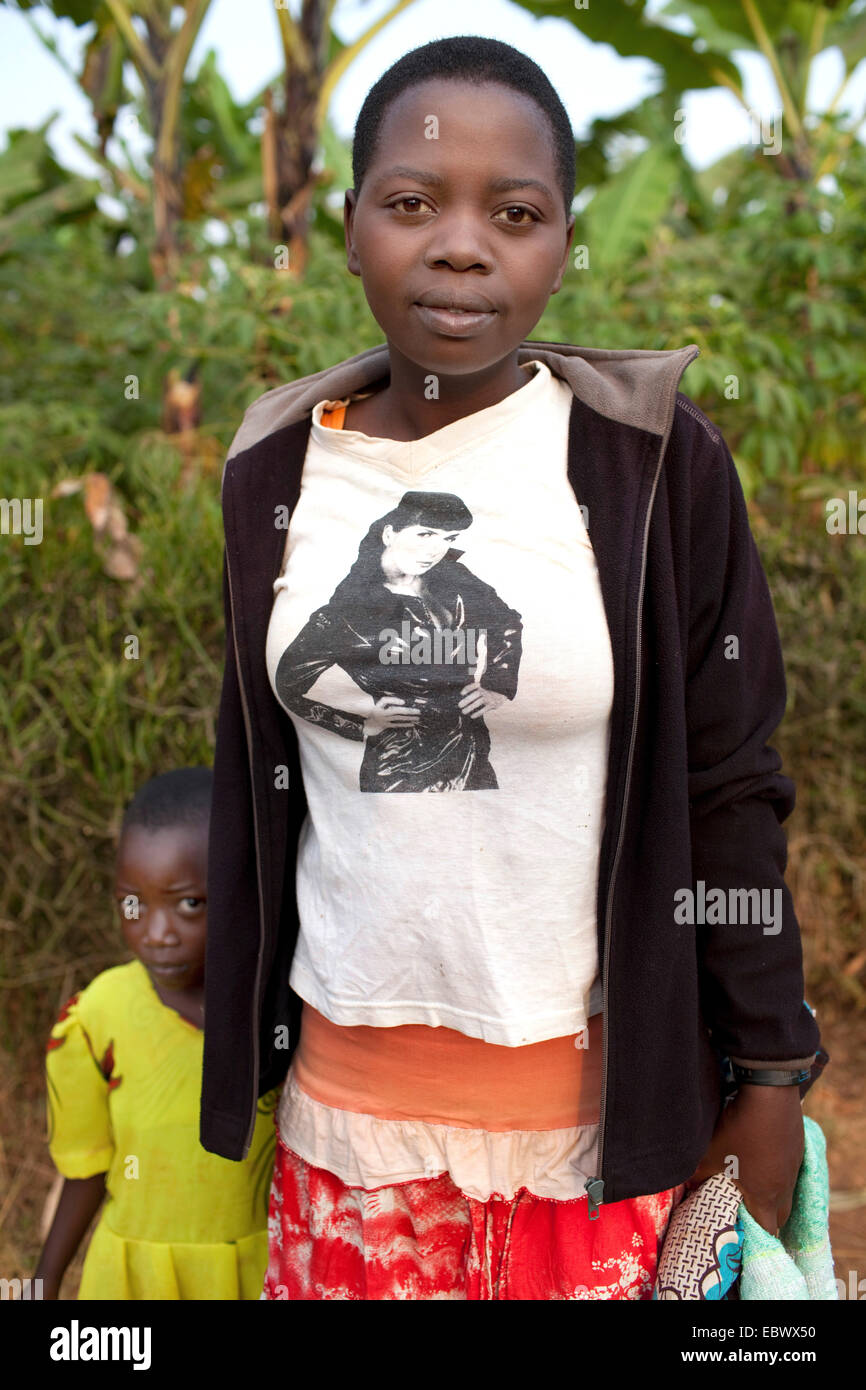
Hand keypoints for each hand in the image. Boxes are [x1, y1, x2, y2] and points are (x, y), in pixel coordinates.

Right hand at [363, 695, 419, 738]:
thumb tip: (403, 702)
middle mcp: (385, 716)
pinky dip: (405, 725)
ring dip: (409, 719)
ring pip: (399, 720)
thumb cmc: (377, 708)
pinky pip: (397, 725)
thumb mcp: (381, 702)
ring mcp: (386, 721)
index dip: (399, 704)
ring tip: (417, 718)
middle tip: (419, 712)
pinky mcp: (388, 726)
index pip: (393, 706)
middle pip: (399, 713)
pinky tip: (412, 724)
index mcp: (383, 708)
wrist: (370, 720)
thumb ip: (391, 700)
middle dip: (409, 712)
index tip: (407, 703)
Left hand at [458, 681, 506, 718]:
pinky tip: (472, 716)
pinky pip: (484, 709)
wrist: (502, 696)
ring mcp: (489, 698)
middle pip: (475, 694)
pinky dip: (478, 713)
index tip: (461, 694)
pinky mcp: (492, 705)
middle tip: (459, 705)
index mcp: (481, 686)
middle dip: (467, 700)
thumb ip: (474, 689)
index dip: (467, 689)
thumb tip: (462, 695)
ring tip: (463, 712)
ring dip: (470, 707)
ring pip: (479, 702)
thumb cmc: (489, 692)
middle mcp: (485, 691)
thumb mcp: (483, 688)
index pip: (473, 686)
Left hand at [685, 1083, 803, 1234]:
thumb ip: (697, 1175)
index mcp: (765, 1195)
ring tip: (752, 1185)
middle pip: (780, 1214)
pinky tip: (762, 1158)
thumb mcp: (711, 1153)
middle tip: (745, 1212)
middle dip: (764, 1218)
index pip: (767, 1230)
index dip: (755, 1237)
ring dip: (772, 1192)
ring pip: (786, 1190)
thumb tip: (685, 1188)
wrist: (770, 1093)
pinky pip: (789, 1169)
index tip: (741, 1235)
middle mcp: (785, 1185)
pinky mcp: (797, 1146)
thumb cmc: (739, 1129)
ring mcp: (794, 1165)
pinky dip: (777, 1170)